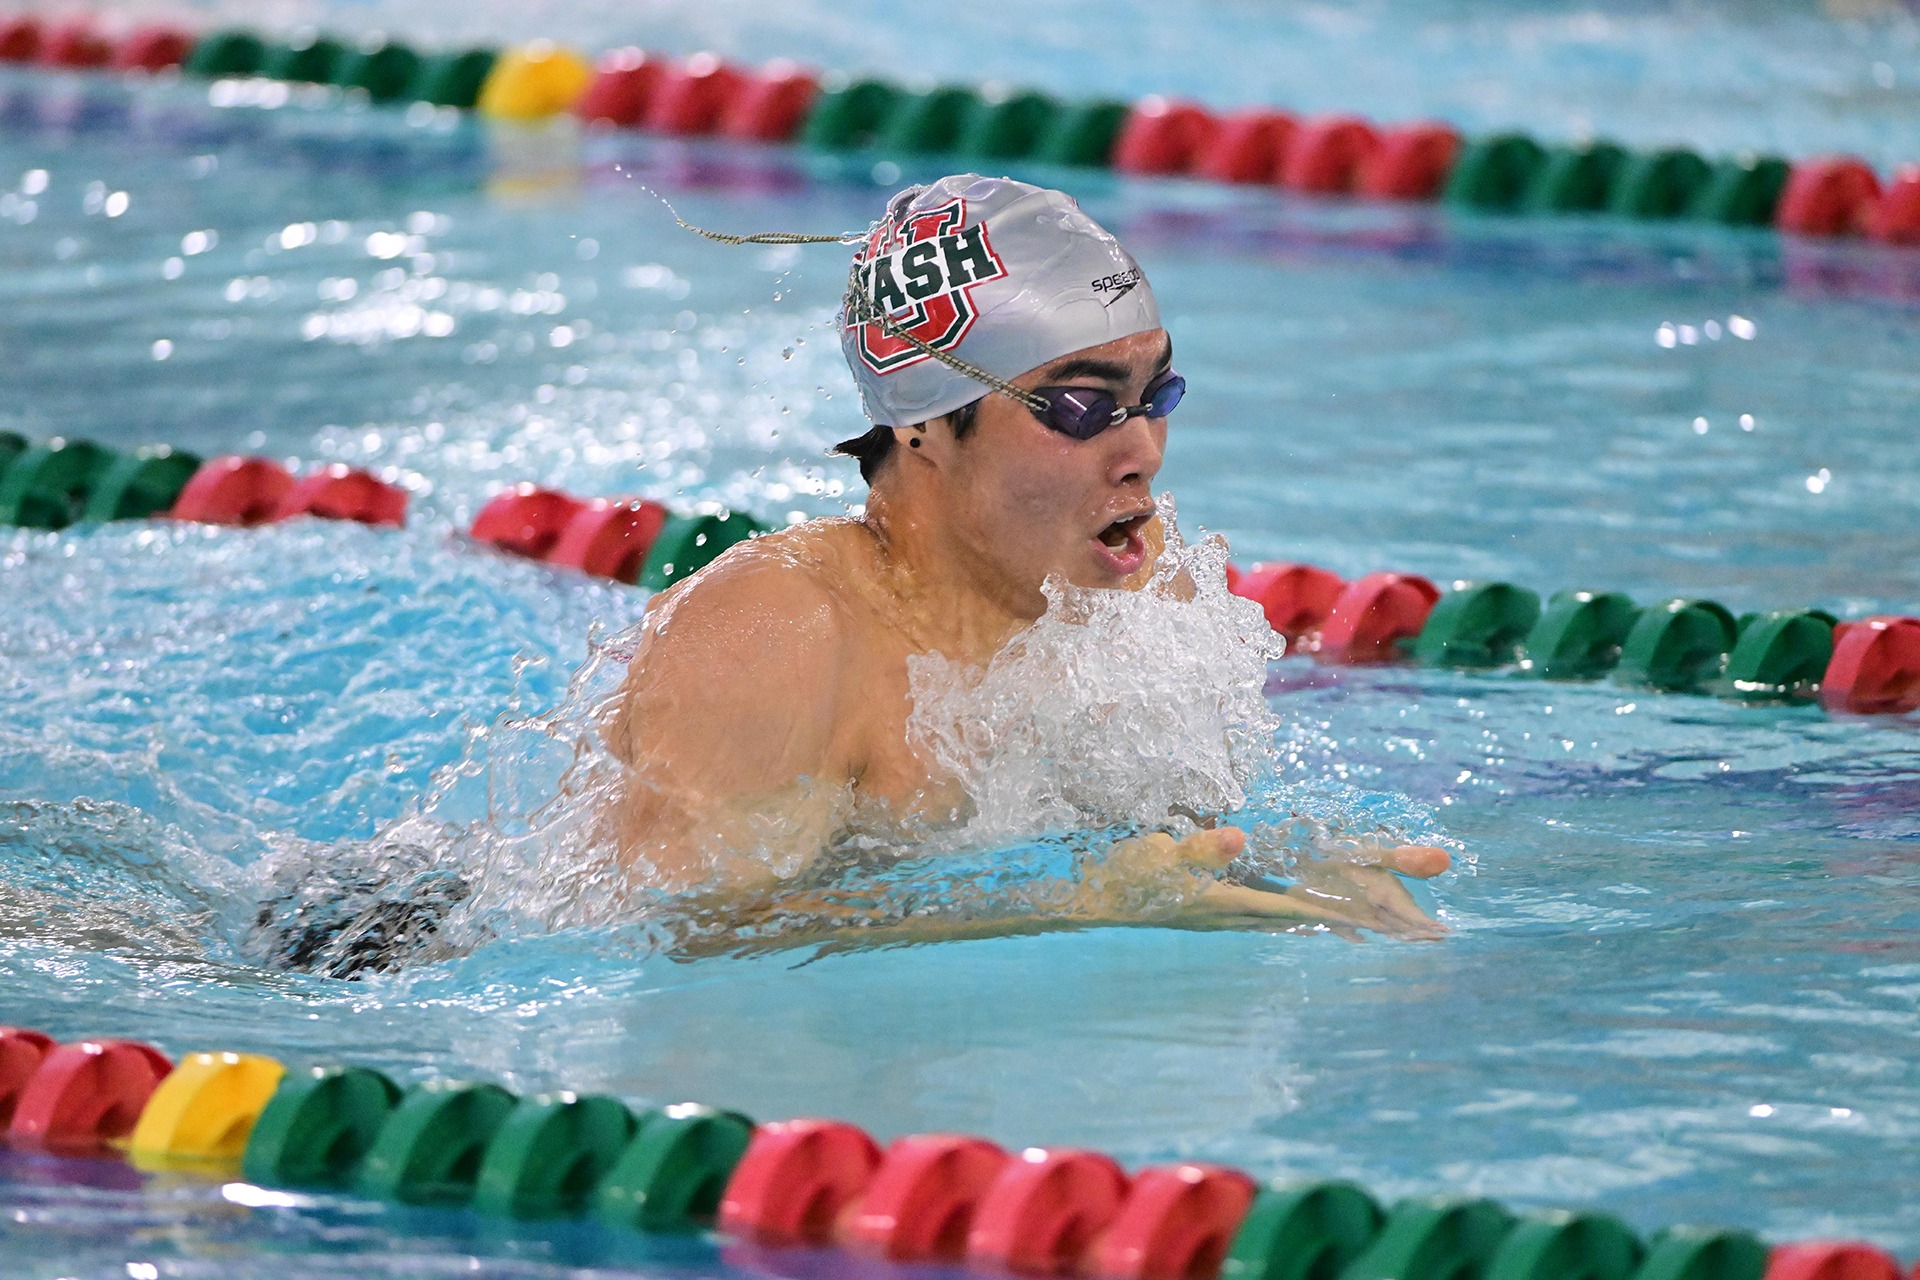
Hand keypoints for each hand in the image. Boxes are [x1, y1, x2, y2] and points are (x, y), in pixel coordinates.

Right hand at [1078, 826, 1449, 939]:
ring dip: (1338, 921)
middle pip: (1313, 916)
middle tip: (1414, 930)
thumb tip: (1241, 836)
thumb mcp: (1160, 854)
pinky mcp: (1220, 909)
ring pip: (1299, 917)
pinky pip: (1277, 913)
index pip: (1304, 903)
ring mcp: (1231, 915)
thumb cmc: (1126, 877)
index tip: (1395, 917)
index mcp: (1233, 900)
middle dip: (1361, 920)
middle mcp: (1240, 913)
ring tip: (1381, 931)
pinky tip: (1313, 917)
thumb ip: (1201, 846)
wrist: (1094, 903)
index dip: (1349, 907)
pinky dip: (1307, 916)